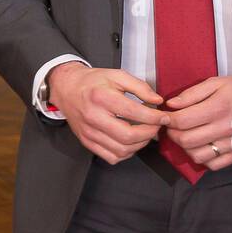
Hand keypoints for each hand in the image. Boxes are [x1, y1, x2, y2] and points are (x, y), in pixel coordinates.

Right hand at [47, 62, 166, 164]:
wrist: (67, 89)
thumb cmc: (92, 82)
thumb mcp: (117, 75)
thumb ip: (140, 87)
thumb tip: (157, 100)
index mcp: (102, 97)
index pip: (133, 112)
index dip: (154, 117)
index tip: (164, 117)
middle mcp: (94, 117)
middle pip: (128, 136)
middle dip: (149, 133)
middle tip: (156, 126)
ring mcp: (89, 132)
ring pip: (121, 150)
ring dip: (140, 145)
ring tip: (145, 134)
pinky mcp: (87, 142)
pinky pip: (111, 157)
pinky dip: (126, 153)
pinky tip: (131, 142)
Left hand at [162, 74, 231, 170]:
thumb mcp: (216, 83)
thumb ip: (191, 94)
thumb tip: (171, 104)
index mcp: (218, 107)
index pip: (182, 121)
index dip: (168, 120)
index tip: (165, 117)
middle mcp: (225, 128)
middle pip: (187, 140)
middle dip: (173, 134)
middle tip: (172, 127)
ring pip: (198, 156)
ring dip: (186, 148)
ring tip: (186, 137)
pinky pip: (213, 164)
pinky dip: (203, 159)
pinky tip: (202, 147)